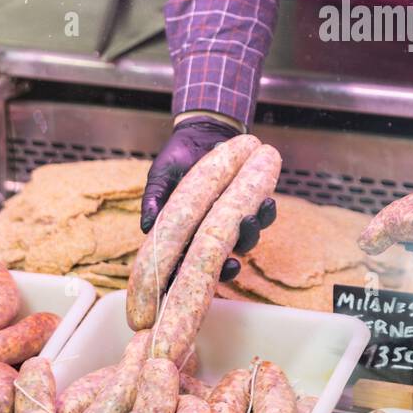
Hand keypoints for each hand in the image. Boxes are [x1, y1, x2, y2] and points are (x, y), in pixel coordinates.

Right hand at [140, 116, 276, 280]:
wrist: (202, 133)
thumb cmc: (177, 158)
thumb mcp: (161, 175)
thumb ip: (155, 197)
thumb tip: (147, 226)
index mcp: (184, 232)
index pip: (187, 263)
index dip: (193, 276)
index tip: (198, 279)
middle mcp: (208, 232)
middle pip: (219, 261)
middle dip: (227, 268)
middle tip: (232, 264)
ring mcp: (231, 220)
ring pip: (244, 241)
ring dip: (250, 236)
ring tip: (250, 220)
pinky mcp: (249, 203)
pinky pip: (262, 216)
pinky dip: (266, 213)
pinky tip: (266, 202)